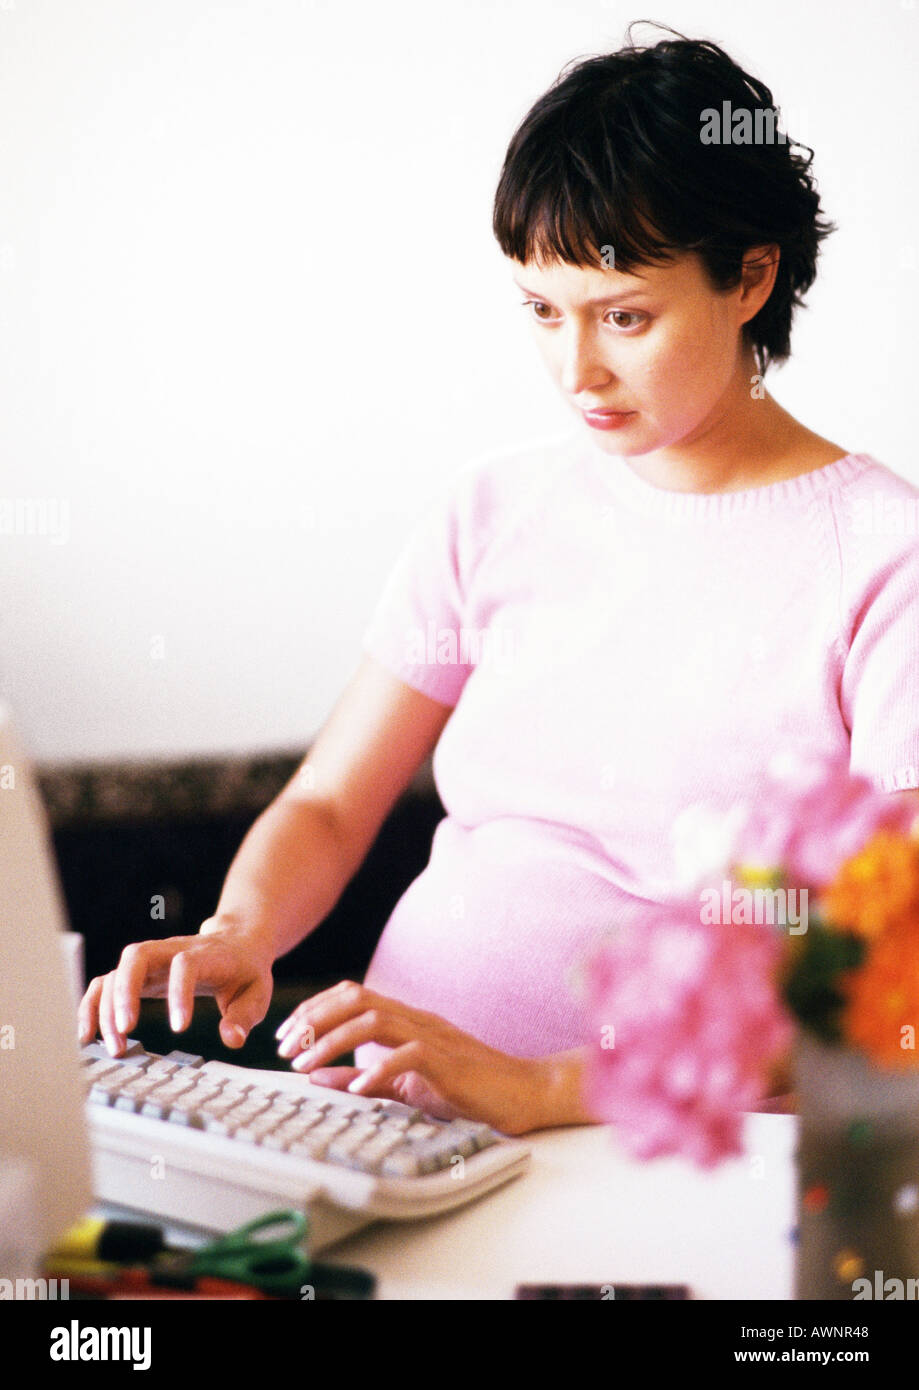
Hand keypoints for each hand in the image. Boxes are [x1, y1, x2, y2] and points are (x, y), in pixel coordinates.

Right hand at [78, 916, 273, 1056]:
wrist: (236, 942)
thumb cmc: (244, 970)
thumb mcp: (256, 992)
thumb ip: (244, 1016)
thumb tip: (231, 1038)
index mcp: (205, 954)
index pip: (186, 965)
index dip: (179, 993)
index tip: (180, 1028)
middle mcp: (171, 952)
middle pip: (138, 957)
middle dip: (125, 993)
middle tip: (125, 1031)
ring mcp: (151, 961)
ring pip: (118, 971)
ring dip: (107, 1007)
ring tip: (113, 1046)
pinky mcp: (139, 974)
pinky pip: (107, 982)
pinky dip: (92, 1005)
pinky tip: (87, 1035)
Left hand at [275, 980, 541, 1134]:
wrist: (523, 1093)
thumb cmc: (467, 1089)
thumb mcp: (407, 1086)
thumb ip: (366, 1079)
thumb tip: (319, 1077)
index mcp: (406, 1019)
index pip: (352, 995)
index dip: (314, 1008)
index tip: (287, 1033)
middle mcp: (416, 1019)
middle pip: (357, 998)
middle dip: (314, 1018)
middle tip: (286, 1046)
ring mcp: (433, 1036)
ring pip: (374, 1019)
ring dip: (334, 1040)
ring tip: (307, 1064)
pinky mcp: (449, 1061)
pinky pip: (408, 1054)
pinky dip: (379, 1068)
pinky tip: (358, 1085)